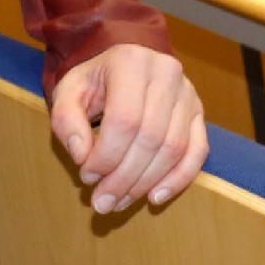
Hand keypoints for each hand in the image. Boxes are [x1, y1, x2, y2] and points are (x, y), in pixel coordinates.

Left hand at [50, 43, 208, 214]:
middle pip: (150, 137)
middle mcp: (166, 72)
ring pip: (173, 148)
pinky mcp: (198, 112)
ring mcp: (187, 92)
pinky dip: (179, 179)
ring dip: (146, 183)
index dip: (106, 155)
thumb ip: (66, 120)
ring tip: (120, 201)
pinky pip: (197, 151)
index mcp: (130, 62)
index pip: (124, 119)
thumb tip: (82, 155)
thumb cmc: (93, 83)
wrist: (122, 68)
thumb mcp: (68, 92)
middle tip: (102, 202)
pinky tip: (155, 197)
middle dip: (124, 178)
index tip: (87, 176)